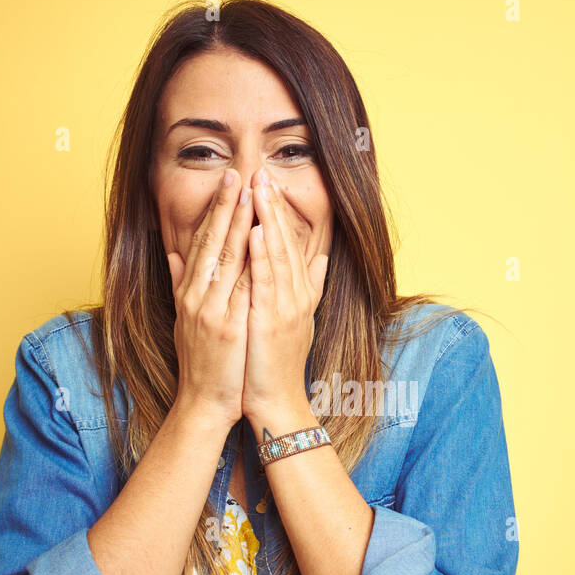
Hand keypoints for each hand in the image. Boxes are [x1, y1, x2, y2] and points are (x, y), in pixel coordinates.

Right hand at [166, 168, 255, 426]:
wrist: (204, 402)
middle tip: (239, 173)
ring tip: (251, 195)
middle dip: (227, 206)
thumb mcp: (184, 318)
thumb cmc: (202, 362)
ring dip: (239, 224)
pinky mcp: (227, 327)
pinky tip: (258, 238)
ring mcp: (211, 311)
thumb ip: (180, 283)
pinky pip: (241, 288)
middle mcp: (196, 297)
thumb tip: (175, 253)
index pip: (204, 242)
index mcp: (190, 292)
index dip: (217, 211)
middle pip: (213, 243)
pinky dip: (250, 261)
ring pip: (227, 259)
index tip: (229, 182)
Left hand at [242, 169, 328, 428]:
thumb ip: (308, 287)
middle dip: (273, 206)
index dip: (279, 213)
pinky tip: (254, 230)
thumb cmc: (276, 364)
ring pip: (278, 255)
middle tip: (262, 172)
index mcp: (298, 294)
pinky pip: (267, 281)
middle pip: (286, 242)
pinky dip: (262, 254)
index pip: (289, 244)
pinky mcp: (273, 321)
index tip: (268, 184)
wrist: (276, 402)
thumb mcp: (296, 319)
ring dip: (268, 219)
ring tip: (259, 189)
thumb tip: (320, 260)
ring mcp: (286, 308)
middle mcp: (296, 296)